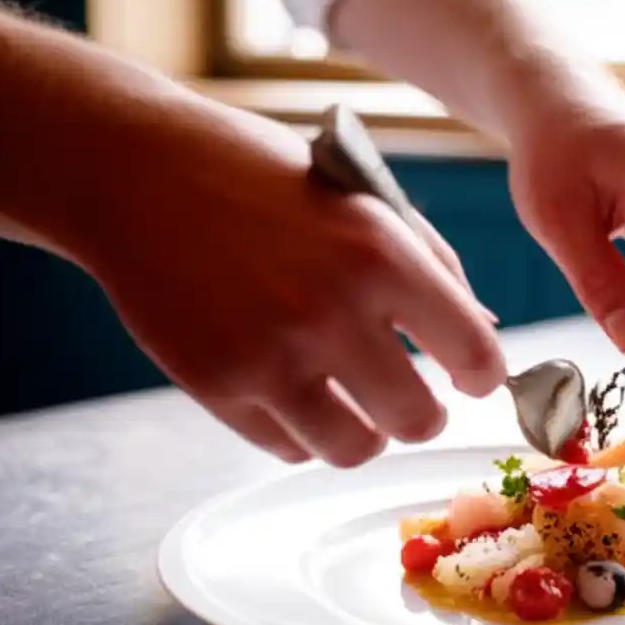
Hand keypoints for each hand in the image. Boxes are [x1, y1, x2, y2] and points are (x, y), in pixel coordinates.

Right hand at [74, 104, 505, 466]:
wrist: (142, 173)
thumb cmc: (264, 178)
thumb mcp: (363, 197)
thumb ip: (431, 266)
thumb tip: (483, 340)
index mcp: (381, 254)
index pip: (474, 354)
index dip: (482, 375)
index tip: (469, 377)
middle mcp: (329, 311)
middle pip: (418, 420)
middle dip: (424, 413)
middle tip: (411, 398)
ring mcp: (268, 356)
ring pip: (356, 450)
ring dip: (365, 432)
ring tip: (355, 402)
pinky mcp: (216, 387)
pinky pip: (289, 447)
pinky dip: (303, 428)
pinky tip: (295, 388)